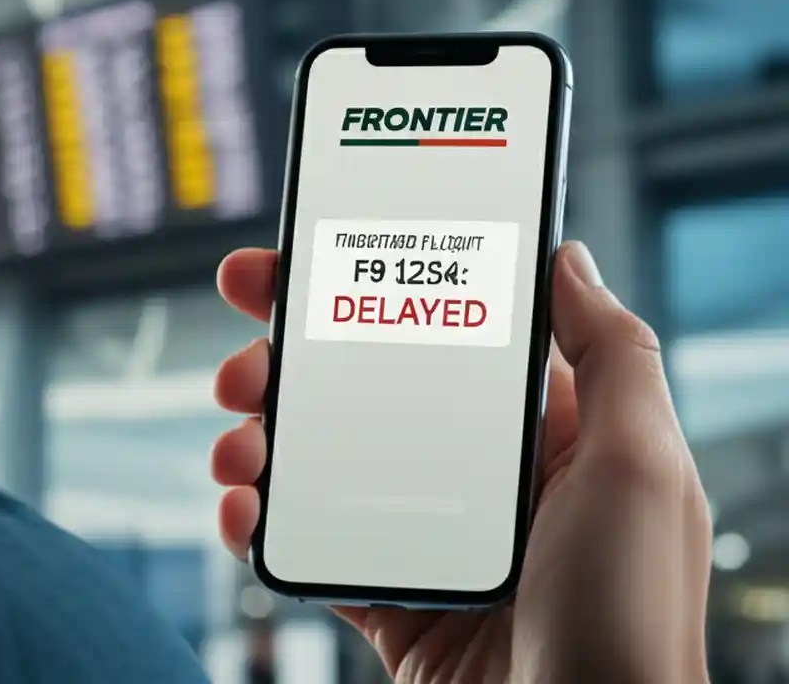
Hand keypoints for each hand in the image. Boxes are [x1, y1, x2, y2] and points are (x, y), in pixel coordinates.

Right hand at [212, 242, 711, 682]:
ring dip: (263, 442)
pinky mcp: (389, 600)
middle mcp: (479, 482)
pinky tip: (244, 509)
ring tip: (237, 446)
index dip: (376, 293)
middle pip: (366, 395)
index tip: (309, 263)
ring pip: (323, 467)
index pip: (446, 339)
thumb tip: (568, 260)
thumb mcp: (640, 468)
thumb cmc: (631, 616)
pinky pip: (311, 548)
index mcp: (542, 438)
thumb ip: (612, 356)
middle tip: (244, 355)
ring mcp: (428, 541)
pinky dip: (264, 525)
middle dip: (292, 364)